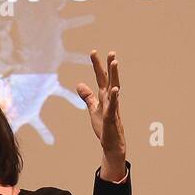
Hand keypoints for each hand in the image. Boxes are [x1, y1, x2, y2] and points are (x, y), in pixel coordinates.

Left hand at [77, 49, 125, 176]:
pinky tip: (115, 89)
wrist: (111, 143)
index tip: (93, 52)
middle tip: (111, 52)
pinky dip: (114, 97)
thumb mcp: (93, 109)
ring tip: (115, 63)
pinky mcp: (111, 118)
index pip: (100, 78)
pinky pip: (113, 106)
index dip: (97, 66)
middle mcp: (110, 99)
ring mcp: (112, 107)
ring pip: (114, 88)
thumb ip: (87, 96)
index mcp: (104, 97)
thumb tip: (79, 84)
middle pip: (110, 80)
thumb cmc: (104, 126)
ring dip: (115, 76)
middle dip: (110, 66)